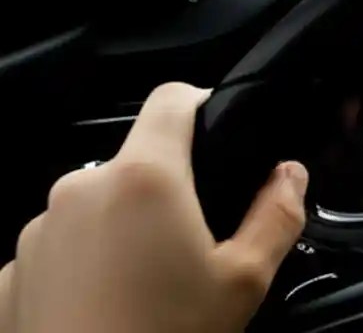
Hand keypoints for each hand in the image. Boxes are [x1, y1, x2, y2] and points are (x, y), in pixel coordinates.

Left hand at [0, 83, 307, 332]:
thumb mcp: (246, 281)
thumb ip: (277, 214)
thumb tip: (290, 175)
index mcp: (144, 178)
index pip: (172, 99)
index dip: (202, 107)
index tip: (221, 139)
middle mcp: (79, 190)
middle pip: (137, 163)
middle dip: (168, 191)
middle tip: (197, 246)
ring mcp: (36, 232)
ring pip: (97, 208)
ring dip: (124, 230)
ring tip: (150, 288)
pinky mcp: (10, 273)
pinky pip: (60, 250)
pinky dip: (86, 267)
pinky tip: (110, 308)